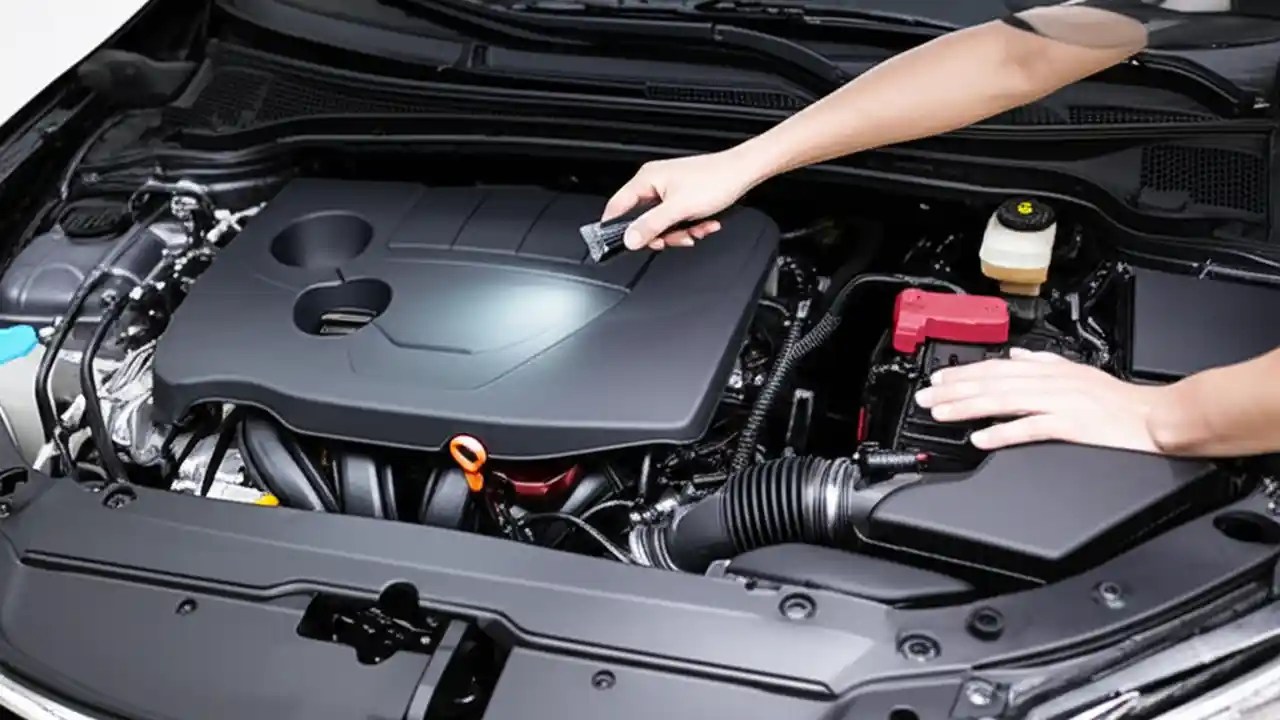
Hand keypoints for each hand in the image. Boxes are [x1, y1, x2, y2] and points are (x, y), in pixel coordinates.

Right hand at [602, 149, 762, 250]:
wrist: (743, 173)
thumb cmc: (716, 180)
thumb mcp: (679, 209)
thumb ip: (651, 226)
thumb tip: (629, 239)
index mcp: (646, 179)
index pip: (617, 206)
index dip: (616, 227)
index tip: (623, 244)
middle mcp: (655, 183)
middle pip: (643, 220)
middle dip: (663, 234)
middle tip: (676, 237)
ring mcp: (669, 190)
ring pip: (662, 223)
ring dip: (680, 231)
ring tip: (696, 228)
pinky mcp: (682, 196)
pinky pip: (676, 219)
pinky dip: (690, 225)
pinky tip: (703, 223)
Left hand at [913, 348, 1165, 453]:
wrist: (1157, 418)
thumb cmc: (1121, 402)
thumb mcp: (1079, 372)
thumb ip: (1045, 362)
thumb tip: (1017, 354)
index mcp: (1050, 369)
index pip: (997, 368)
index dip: (964, 374)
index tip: (938, 381)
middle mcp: (1050, 382)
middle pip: (992, 383)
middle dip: (954, 390)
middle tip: (926, 398)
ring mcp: (1059, 403)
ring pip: (1003, 401)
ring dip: (968, 408)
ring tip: (941, 414)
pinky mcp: (1070, 425)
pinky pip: (1029, 428)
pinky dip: (1002, 432)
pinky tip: (980, 439)